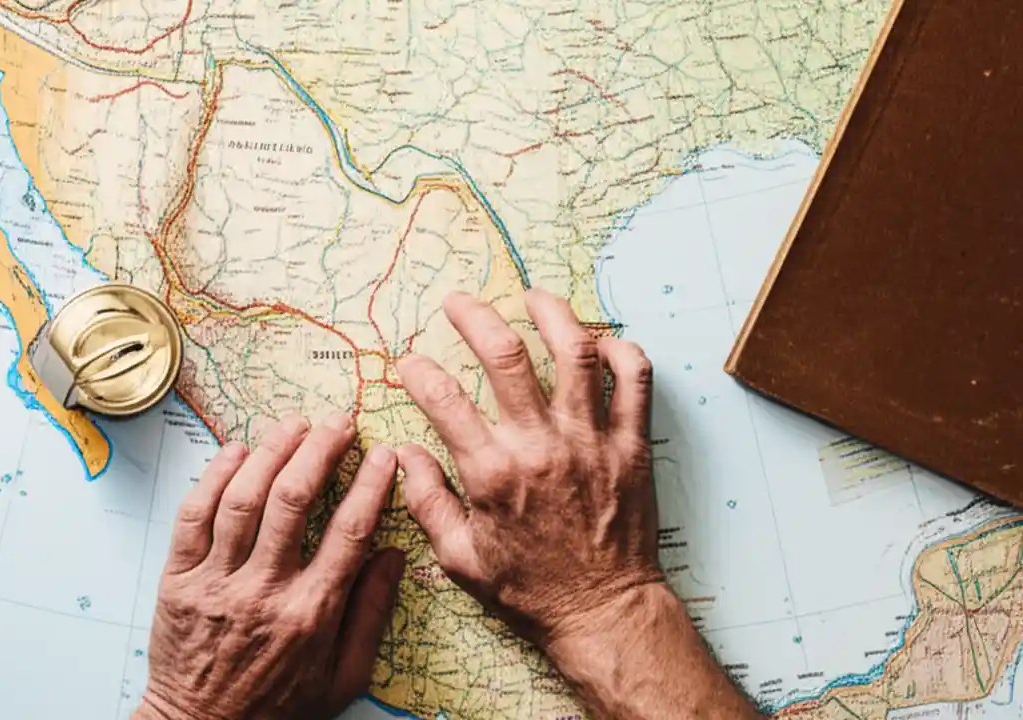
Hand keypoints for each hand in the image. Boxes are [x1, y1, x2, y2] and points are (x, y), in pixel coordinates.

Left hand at [136, 414, 404, 719]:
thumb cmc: (278, 706)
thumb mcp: (342, 677)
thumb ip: (371, 614)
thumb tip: (394, 554)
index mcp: (311, 613)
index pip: (349, 531)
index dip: (370, 484)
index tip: (383, 454)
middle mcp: (263, 590)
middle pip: (293, 500)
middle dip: (320, 450)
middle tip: (338, 422)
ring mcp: (216, 582)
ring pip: (244, 498)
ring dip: (272, 451)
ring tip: (294, 424)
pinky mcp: (177, 579)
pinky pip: (193, 515)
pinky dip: (214, 475)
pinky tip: (236, 450)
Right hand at [395, 289, 659, 644]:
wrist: (603, 612)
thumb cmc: (529, 589)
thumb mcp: (459, 558)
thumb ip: (427, 501)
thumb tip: (403, 454)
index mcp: (492, 473)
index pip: (444, 399)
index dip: (419, 371)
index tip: (411, 362)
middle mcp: (541, 447)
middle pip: (505, 356)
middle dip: (474, 316)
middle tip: (459, 301)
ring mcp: (591, 441)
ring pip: (575, 352)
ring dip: (551, 313)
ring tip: (532, 297)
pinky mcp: (631, 446)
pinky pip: (634, 381)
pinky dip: (621, 352)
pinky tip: (600, 343)